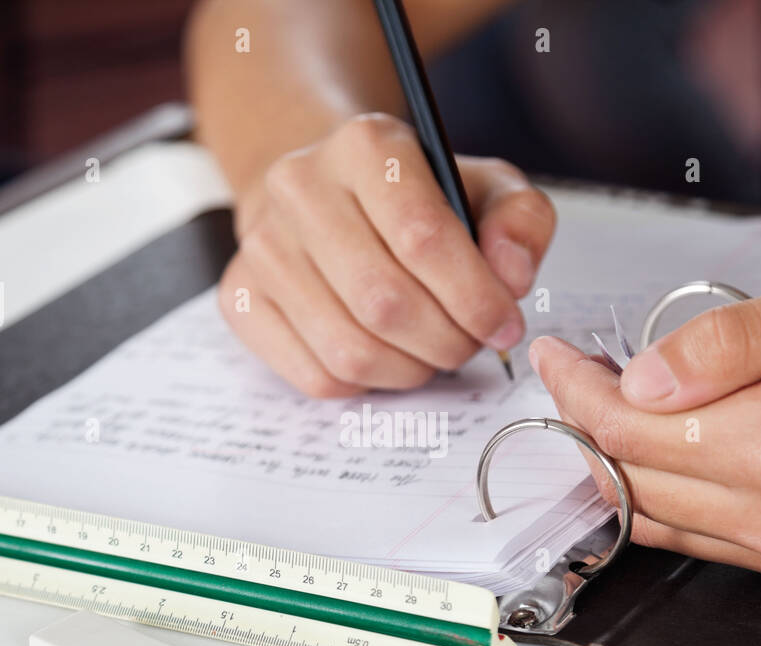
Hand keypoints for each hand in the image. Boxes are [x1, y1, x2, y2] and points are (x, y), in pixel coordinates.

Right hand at [218, 113, 555, 395]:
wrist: (325, 198)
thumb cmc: (415, 201)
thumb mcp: (485, 188)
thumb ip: (520, 221)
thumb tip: (510, 276)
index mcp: (365, 146)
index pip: (423, 237)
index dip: (476, 298)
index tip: (505, 325)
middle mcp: (299, 187)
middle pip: (384, 302)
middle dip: (447, 342)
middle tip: (471, 344)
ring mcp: (261, 246)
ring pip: (350, 349)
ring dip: (411, 370)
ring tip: (433, 351)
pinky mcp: (240, 298)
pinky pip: (315, 375)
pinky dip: (368, 383)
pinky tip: (388, 355)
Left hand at [530, 254, 760, 584]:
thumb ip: (737, 342)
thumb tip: (643, 376)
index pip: (633, 430)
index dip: (578, 389)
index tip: (556, 354)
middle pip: (638, 480)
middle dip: (589, 423)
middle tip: (575, 371)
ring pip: (664, 521)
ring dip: (620, 466)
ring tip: (605, 406)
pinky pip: (710, 540)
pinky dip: (667, 499)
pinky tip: (663, 455)